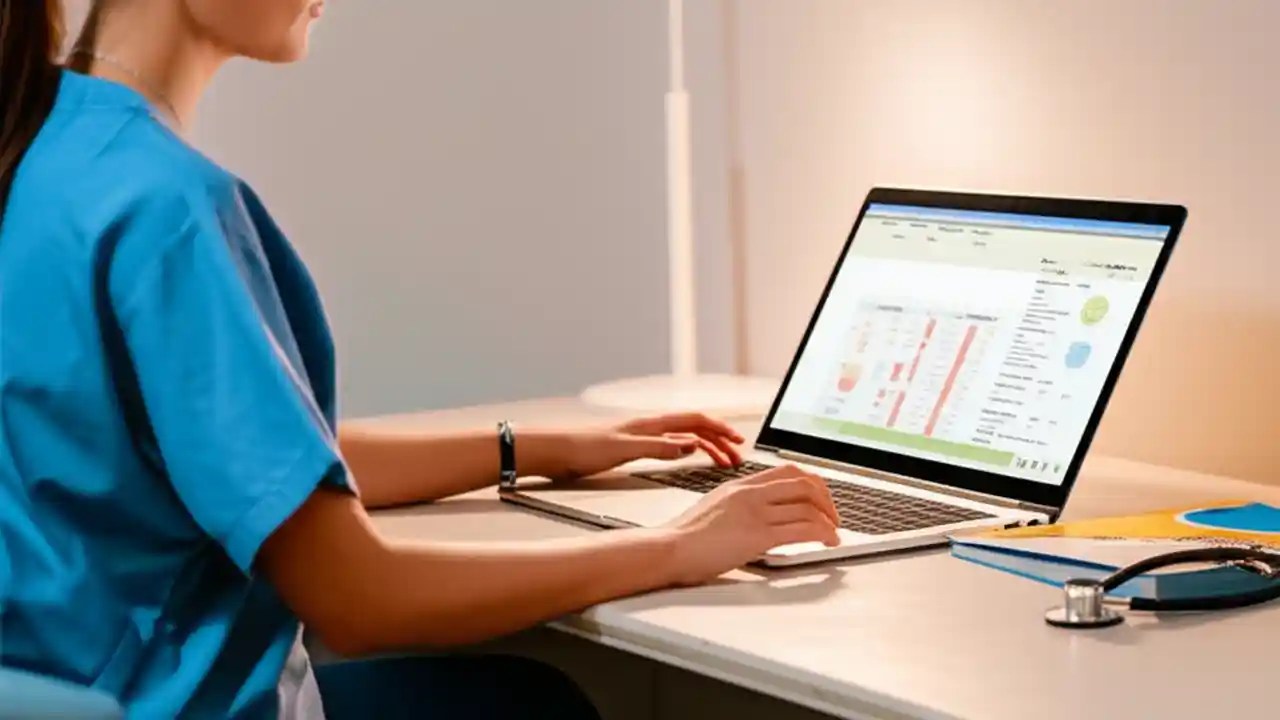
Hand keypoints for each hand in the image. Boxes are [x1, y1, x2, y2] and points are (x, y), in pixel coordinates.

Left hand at [560, 413, 746, 477]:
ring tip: (722, 460)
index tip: (738, 441)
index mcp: (651, 424)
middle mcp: (650, 427)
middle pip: (695, 428)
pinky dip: (688, 450)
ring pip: (685, 437)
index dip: (720, 429)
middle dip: (719, 440)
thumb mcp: (625, 450)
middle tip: (737, 457)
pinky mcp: (634, 448)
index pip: (695, 420)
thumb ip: (658, 447)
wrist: (555, 451)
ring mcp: (643, 436)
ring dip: (706, 446)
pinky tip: (691, 456)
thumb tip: (690, 445)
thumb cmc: (584, 448)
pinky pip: (671, 445)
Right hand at [662, 465, 840, 585]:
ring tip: (833, 533)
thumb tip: (760, 514)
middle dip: (826, 499)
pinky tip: (827, 542)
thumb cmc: (685, 536)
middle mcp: (750, 492)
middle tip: (832, 515)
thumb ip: (739, 505)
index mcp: (740, 484)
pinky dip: (823, 534)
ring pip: (808, 505)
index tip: (820, 497)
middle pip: (804, 482)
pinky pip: (804, 528)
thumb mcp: (715, 507)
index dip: (812, 483)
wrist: (669, 548)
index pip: (786, 471)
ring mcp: (755, 511)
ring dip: (829, 519)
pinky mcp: (759, 534)